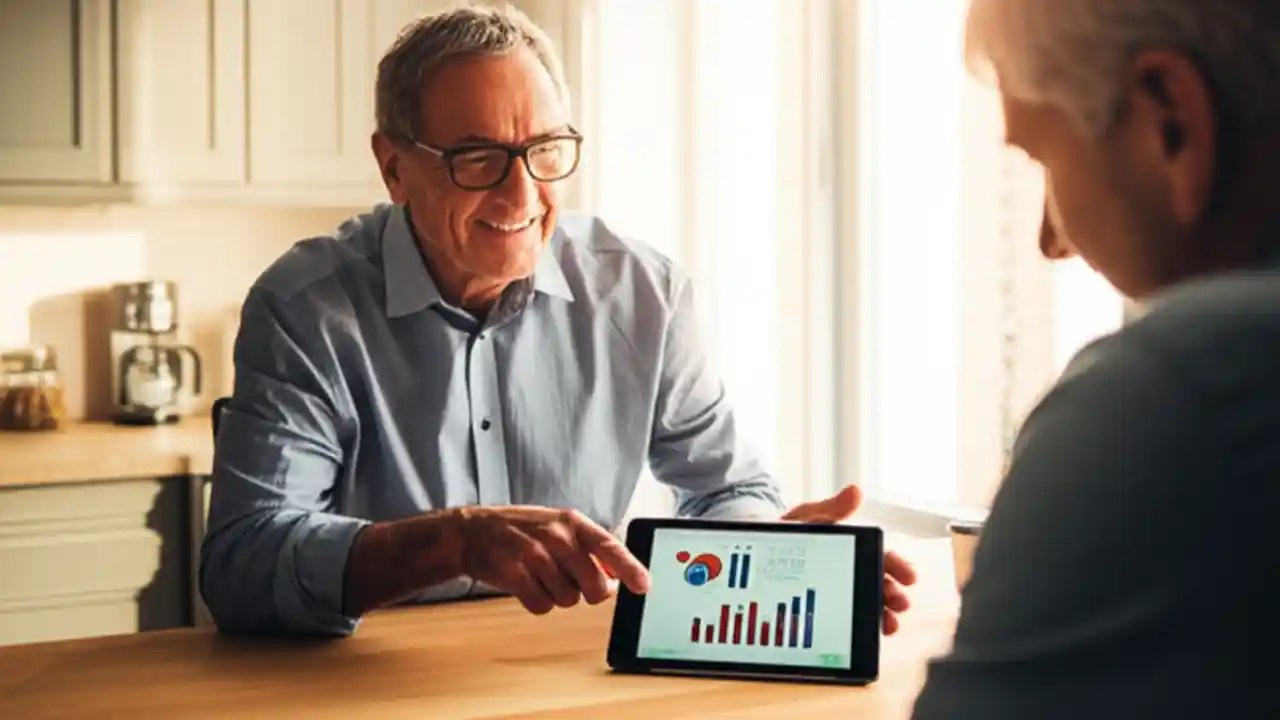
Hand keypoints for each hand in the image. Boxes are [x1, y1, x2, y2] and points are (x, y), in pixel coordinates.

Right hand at [453, 505, 650, 614]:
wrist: (471, 531)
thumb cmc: (520, 529)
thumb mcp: (556, 525)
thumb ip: (586, 547)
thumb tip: (616, 577)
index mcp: (571, 521)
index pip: (609, 545)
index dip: (630, 567)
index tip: (644, 586)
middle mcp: (556, 536)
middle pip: (594, 586)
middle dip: (589, 594)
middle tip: (575, 585)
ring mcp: (534, 555)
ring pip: (568, 600)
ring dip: (558, 595)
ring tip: (540, 576)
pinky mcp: (514, 575)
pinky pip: (542, 607)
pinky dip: (537, 602)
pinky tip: (527, 584)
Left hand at [781, 485, 917, 634]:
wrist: (759, 550)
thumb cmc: (790, 532)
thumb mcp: (808, 517)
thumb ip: (831, 510)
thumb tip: (855, 491)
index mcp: (854, 548)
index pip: (882, 558)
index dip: (898, 567)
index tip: (910, 577)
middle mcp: (852, 571)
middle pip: (880, 585)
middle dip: (894, 595)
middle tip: (901, 604)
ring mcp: (840, 591)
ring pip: (868, 605)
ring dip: (884, 615)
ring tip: (890, 625)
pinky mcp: (826, 607)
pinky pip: (847, 619)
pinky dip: (860, 627)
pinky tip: (868, 636)